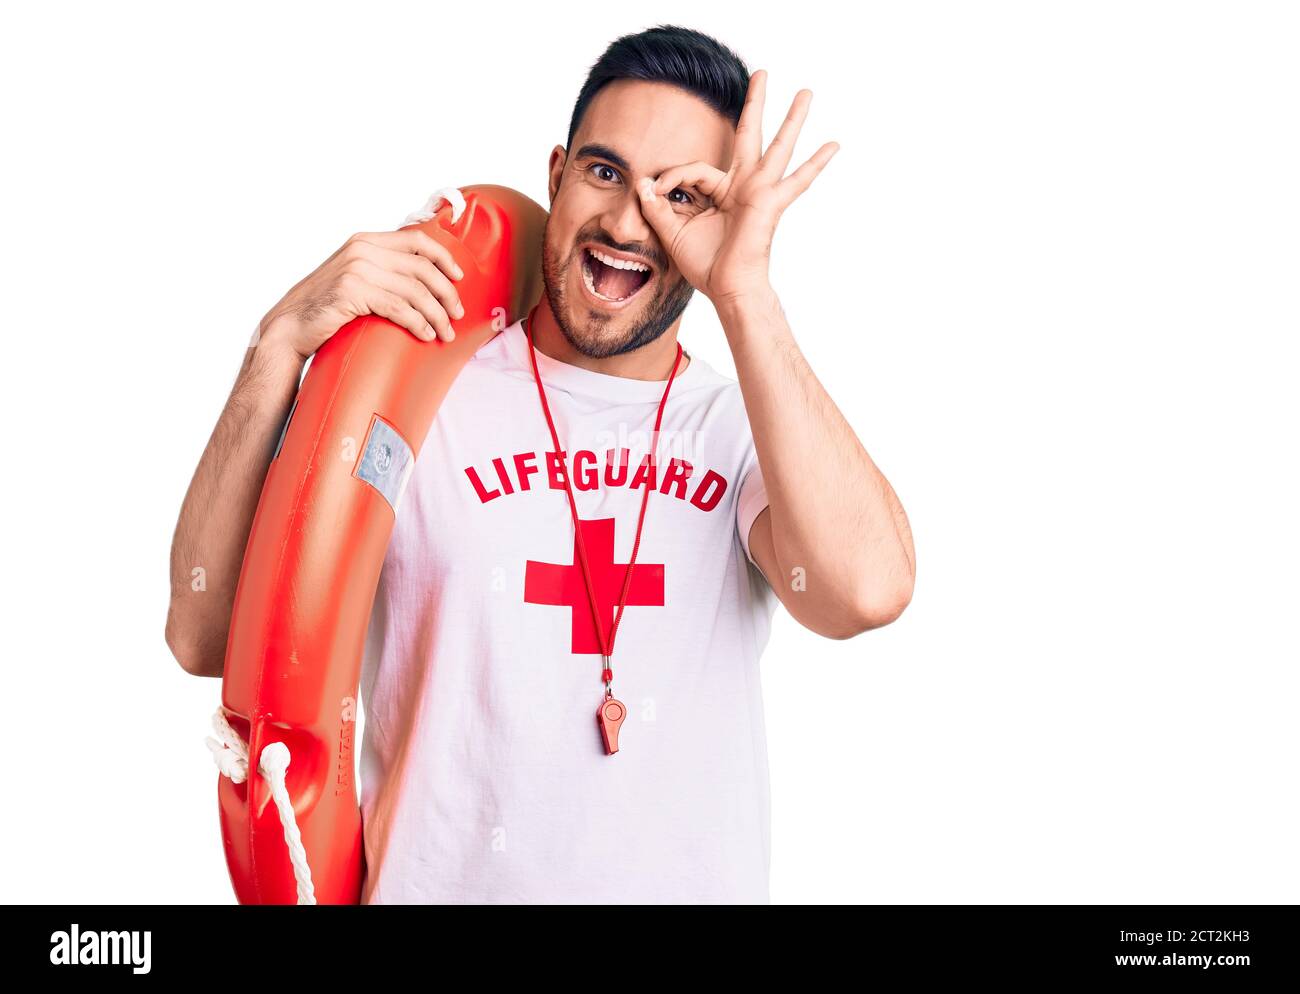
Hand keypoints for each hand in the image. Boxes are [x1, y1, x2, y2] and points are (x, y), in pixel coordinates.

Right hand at [258, 228, 466, 359]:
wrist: (290, 325)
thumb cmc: (326, 306)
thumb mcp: (355, 276)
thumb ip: (381, 269)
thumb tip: (421, 279)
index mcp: (366, 241)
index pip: (417, 240)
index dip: (444, 258)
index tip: (459, 278)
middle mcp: (362, 250)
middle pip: (422, 268)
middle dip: (446, 293)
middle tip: (457, 314)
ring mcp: (356, 270)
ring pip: (414, 291)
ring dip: (436, 315)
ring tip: (445, 333)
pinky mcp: (352, 293)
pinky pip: (398, 308)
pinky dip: (418, 323)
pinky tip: (426, 334)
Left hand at [635, 69, 839, 307]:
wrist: (728, 289)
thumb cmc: (707, 266)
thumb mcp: (672, 232)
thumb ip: (657, 207)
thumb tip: (644, 183)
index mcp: (723, 191)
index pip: (695, 168)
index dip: (671, 176)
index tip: (656, 191)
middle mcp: (744, 186)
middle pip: (750, 134)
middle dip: (755, 103)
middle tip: (762, 72)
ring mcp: (761, 191)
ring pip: (777, 146)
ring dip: (792, 118)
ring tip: (807, 91)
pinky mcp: (771, 202)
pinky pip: (797, 181)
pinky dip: (816, 164)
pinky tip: (834, 145)